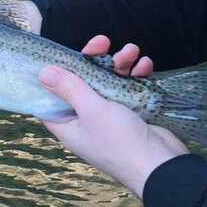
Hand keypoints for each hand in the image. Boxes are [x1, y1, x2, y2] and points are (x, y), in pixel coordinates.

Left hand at [39, 38, 185, 196]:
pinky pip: (130, 87)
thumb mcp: (92, 110)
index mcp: (69, 125)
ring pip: (110, 81)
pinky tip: (145, 65)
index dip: (55, 77)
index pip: (52, 98)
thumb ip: (70, 88)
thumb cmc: (121, 141)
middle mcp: (87, 121)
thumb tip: (43, 72)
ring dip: (121, 63)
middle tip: (103, 41)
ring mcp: (112, 117)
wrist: (162, 165)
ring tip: (132, 51)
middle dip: (94, 60)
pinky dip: (137, 74)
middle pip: (83, 83)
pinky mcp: (133, 113)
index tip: (59, 55)